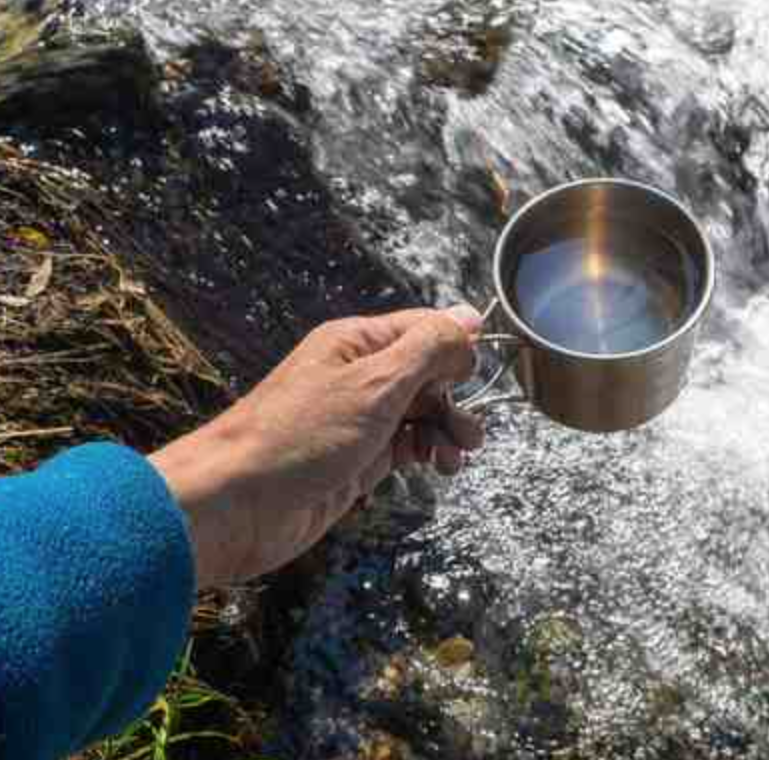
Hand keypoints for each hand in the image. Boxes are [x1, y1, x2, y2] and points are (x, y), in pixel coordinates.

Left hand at [150, 306, 483, 588]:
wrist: (236, 506)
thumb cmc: (299, 436)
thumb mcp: (375, 383)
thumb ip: (427, 349)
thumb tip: (469, 318)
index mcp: (356, 343)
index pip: (423, 330)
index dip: (456, 350)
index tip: (476, 377)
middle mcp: (357, 376)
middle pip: (427, 375)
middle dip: (454, 399)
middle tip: (469, 435)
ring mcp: (356, 420)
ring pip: (419, 414)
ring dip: (445, 430)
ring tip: (456, 457)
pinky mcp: (355, 460)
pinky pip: (403, 446)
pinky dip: (425, 453)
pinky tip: (436, 466)